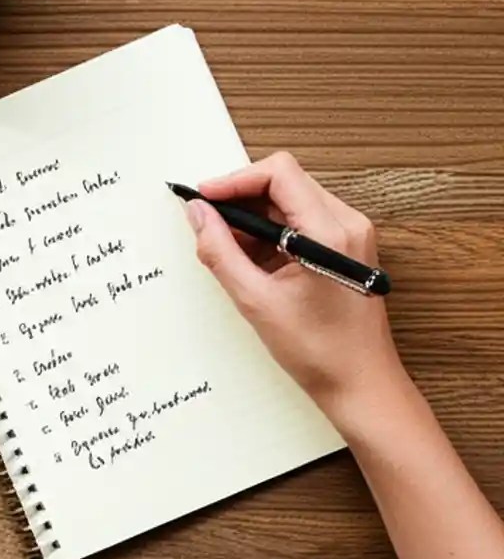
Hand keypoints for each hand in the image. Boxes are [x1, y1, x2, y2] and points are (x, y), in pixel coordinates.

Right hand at [186, 151, 402, 416]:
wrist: (361, 385)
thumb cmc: (320, 352)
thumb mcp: (255, 300)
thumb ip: (220, 251)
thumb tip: (197, 215)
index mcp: (331, 233)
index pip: (278, 173)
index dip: (234, 180)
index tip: (204, 198)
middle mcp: (348, 225)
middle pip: (284, 182)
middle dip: (240, 198)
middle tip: (208, 223)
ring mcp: (350, 235)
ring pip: (290, 200)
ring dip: (254, 218)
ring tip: (229, 249)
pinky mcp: (345, 248)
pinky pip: (302, 221)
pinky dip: (271, 233)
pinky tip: (253, 261)